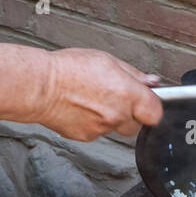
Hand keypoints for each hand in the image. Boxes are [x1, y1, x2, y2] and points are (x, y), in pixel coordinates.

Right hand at [35, 48, 162, 140]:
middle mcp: (117, 115)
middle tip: (116, 97)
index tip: (148, 101)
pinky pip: (96, 131)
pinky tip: (81, 107)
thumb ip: (133, 74)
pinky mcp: (85, 137)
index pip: (155, 112)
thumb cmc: (68, 69)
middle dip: (130, 113)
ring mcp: (101, 129)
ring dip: (110, 117)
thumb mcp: (106, 60)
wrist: (40, 87)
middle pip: (136, 124)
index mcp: (127, 94)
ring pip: (115, 127)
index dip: (152, 107)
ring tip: (92, 99)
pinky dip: (92, 122)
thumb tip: (150, 82)